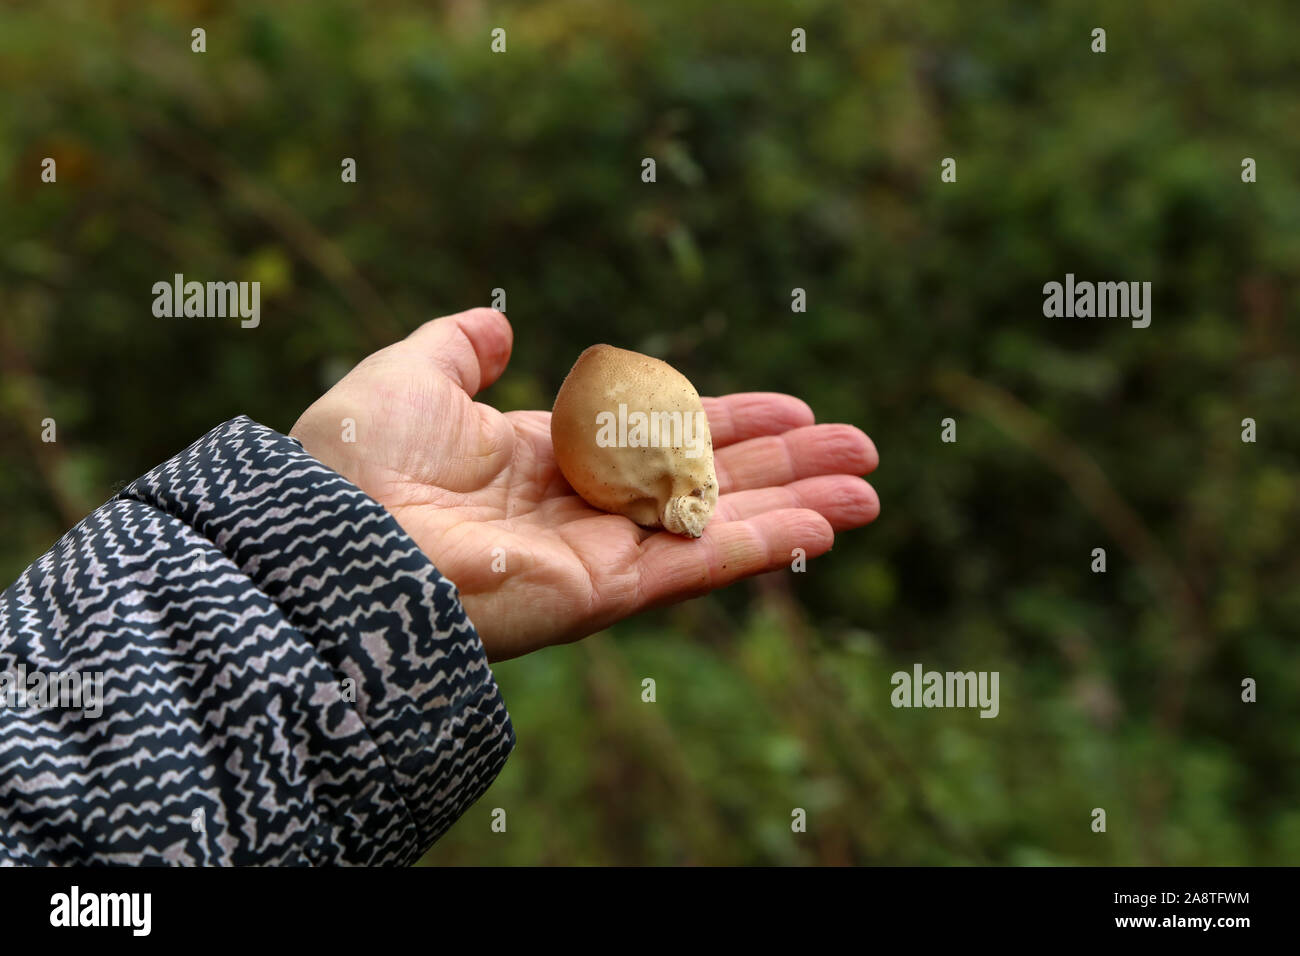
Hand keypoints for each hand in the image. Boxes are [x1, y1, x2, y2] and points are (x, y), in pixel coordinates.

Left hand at [291, 309, 879, 660]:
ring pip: (717, 527)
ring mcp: (596, 556)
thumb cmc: (354, 461)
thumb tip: (500, 324)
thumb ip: (458, 347)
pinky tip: (826, 528)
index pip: (657, 437)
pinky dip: (762, 545)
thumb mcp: (409, 375)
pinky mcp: (601, 594)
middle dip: (786, 467)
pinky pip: (696, 566)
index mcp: (542, 459)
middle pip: (705, 483)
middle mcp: (580, 510)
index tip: (793, 407)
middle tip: (864, 451)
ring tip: (872, 492)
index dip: (727, 420)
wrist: (324, 541)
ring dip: (798, 508)